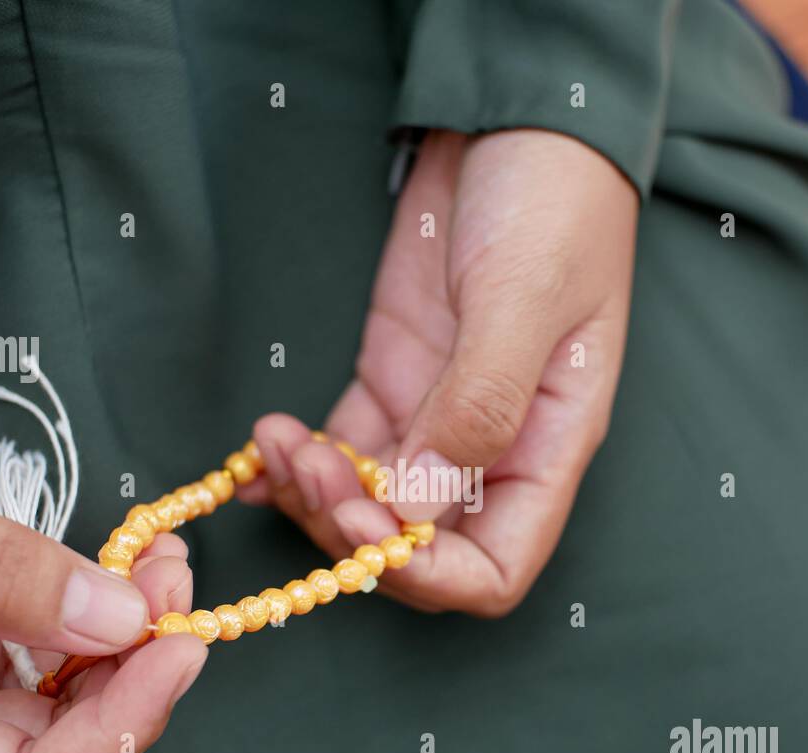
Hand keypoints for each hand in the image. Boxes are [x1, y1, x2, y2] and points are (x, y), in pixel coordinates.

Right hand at [0, 380, 206, 752]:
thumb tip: (118, 623)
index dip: (108, 742)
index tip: (171, 658)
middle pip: (61, 748)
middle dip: (136, 685)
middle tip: (177, 603)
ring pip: (77, 691)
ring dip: (138, 641)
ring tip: (168, 566)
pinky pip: (73, 630)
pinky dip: (119, 603)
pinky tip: (146, 560)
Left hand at [244, 128, 637, 614]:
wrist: (519, 122)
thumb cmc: (550, 202)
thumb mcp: (523, 298)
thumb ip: (478, 407)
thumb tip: (414, 510)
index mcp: (545, 448)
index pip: (493, 570)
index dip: (425, 575)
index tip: (365, 526)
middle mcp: (491, 450)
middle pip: (415, 547)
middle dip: (352, 530)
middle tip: (308, 468)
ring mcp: (435, 418)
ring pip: (366, 505)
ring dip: (312, 495)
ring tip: (277, 441)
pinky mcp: (391, 382)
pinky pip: (339, 450)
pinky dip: (294, 465)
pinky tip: (256, 454)